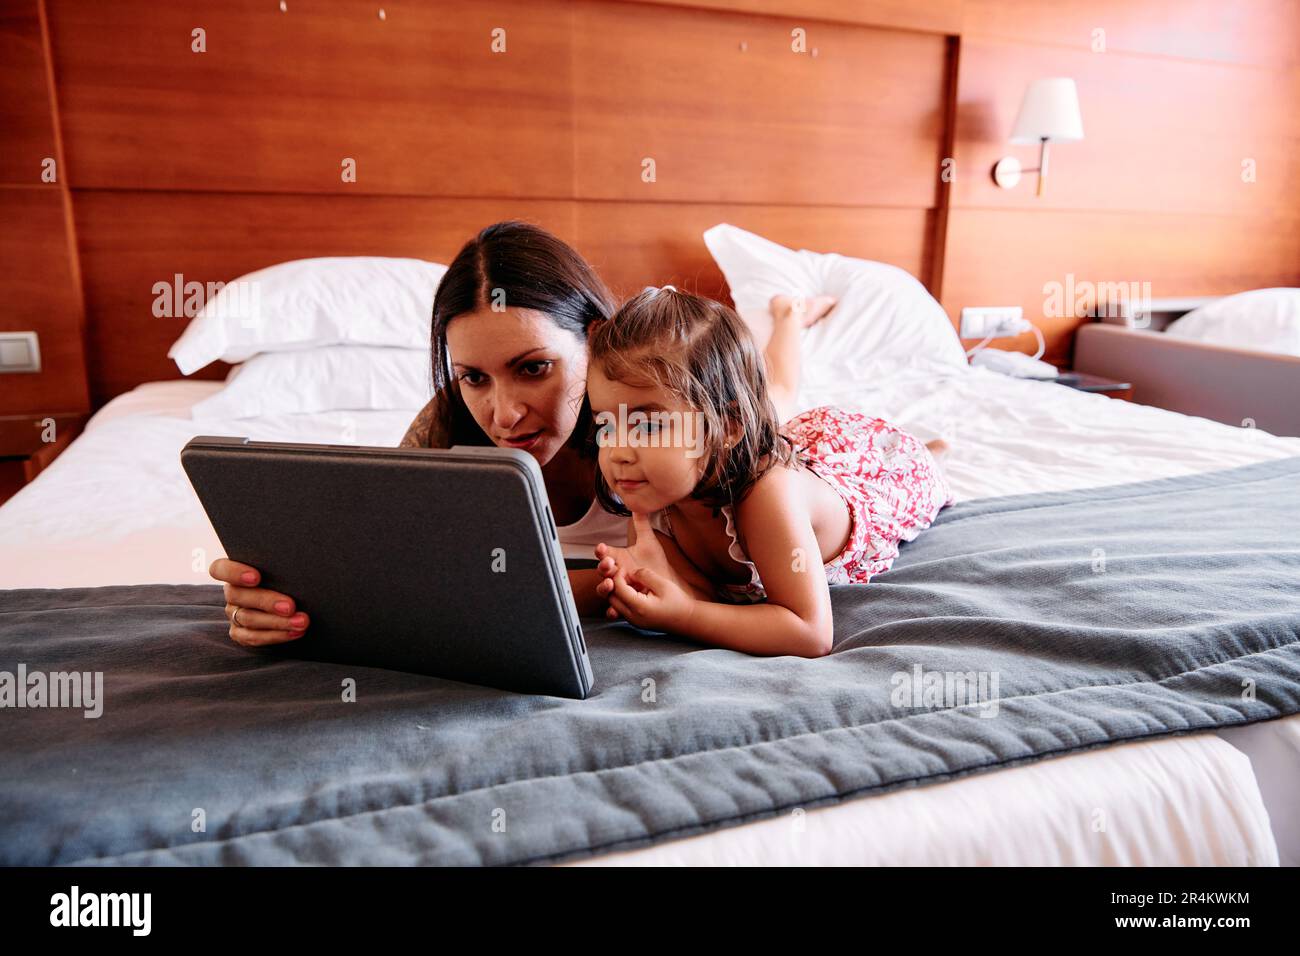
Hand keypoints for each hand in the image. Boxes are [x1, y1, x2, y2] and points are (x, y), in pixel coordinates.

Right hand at [208, 558, 309, 645]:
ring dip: (277, 621)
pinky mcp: (240, 633)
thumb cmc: (289, 578)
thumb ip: (281, 567)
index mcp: (235, 571)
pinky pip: (253, 637)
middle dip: (266, 601)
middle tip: (290, 606)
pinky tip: (295, 632)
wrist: (294, 603)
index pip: (220, 569)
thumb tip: (299, 565)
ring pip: (248, 618)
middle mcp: (232, 592)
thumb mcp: (283, 570)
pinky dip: (276, 635)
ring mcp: (233, 613)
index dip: (234, 573)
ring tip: (301, 621)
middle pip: (238, 596)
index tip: (257, 577)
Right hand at [595, 513, 710, 612]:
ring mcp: (618, 589)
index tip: (602, 547)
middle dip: (603, 568)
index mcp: (617, 559)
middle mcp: (614, 574)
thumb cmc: (655, 563)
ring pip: (604, 589)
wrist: (666, 584)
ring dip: (603, 587)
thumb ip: (641, 523)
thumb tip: (638, 504)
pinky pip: (614, 609)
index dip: (600, 551)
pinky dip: (612, 611)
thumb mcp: (649, 542)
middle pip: (602, 571)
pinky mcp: (624, 603)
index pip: (603, 553)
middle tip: (609, 564)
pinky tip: (614, 611)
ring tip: (609, 585)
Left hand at [604, 564, 696, 633]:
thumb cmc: (678, 602)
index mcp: (639, 607)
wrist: (687, 620)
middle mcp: (633, 617)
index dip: (618, 575)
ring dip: (618, 592)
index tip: (626, 568)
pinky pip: (622, 609)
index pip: (618, 588)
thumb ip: (645, 575)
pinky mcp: (635, 622)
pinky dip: (624, 598)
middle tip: (626, 575)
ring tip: (631, 583)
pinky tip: (636, 591)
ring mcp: (633, 622)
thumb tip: (631, 572)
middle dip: (615, 584)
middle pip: (612, 598)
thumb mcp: (663, 584)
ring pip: (615, 604)